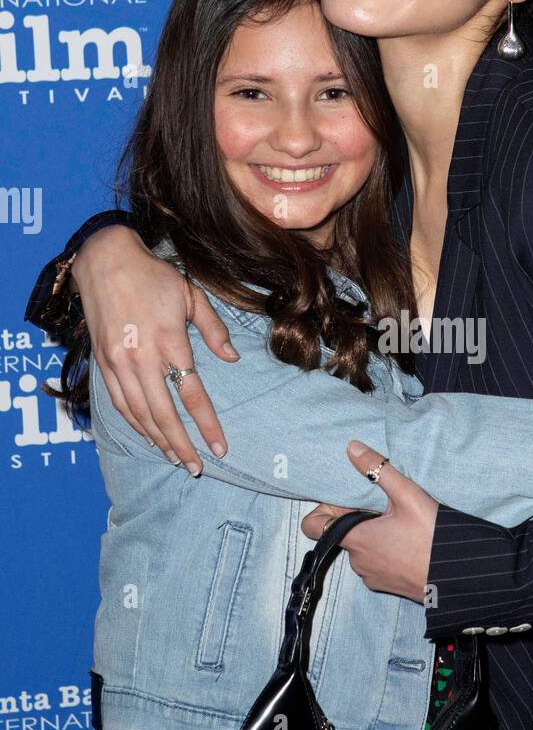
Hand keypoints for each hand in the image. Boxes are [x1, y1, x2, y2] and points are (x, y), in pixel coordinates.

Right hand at [73, 225, 238, 468]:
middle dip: (182, 445)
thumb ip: (213, 328)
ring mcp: (118, 362)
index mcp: (169, 340)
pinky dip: (136, 424)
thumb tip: (232, 359)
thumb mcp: (192, 294)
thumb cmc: (154, 276)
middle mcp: (141, 357)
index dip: (207, 424)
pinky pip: (121, 403)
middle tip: (197, 468)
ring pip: (139, 414)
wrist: (104, 261)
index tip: (220, 447)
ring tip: (176, 459)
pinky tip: (149, 436)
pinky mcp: (103, 363)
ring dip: (159, 440)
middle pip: (163, 413)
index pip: (191, 393)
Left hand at [300, 441, 437, 603]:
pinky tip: (408, 542)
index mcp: (355, 539)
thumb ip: (377, 470)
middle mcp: (357, 561)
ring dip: (373, 534)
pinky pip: (375, 563)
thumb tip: (352, 448)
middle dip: (358, 517)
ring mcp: (371, 576)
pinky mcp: (386, 585)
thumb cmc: (433, 539)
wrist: (459, 577)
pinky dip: (385, 551)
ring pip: (361, 547)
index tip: (347, 500)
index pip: (313, 526)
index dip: (325, 509)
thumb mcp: (407, 496)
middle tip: (386, 507)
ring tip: (401, 524)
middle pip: (342, 532)